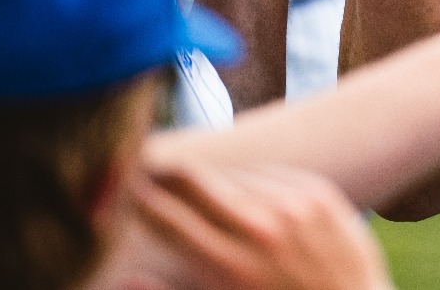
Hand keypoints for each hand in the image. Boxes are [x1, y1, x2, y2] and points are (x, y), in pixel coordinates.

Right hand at [117, 162, 391, 289]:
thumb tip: (124, 277)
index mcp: (228, 268)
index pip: (166, 217)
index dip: (135, 197)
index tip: (118, 186)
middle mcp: (260, 230)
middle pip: (194, 181)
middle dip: (162, 170)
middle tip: (142, 162)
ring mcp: (294, 207)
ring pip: (233, 175)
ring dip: (209, 179)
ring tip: (189, 180)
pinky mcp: (321, 195)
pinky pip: (271, 173)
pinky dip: (251, 181)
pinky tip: (240, 190)